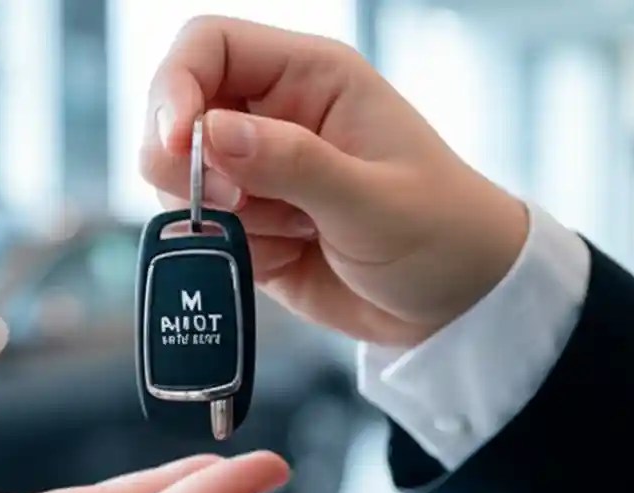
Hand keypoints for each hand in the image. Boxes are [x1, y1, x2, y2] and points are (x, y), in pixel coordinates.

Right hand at [140, 16, 529, 345]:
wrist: (457, 306)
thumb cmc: (442, 234)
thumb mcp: (373, 200)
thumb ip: (293, 163)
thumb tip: (210, 131)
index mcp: (311, 77)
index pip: (208, 46)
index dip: (176, 87)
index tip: (178, 145)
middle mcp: (275, 115)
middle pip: (177, 114)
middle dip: (189, 166)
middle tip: (240, 203)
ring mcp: (257, 173)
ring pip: (178, 180)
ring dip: (219, 217)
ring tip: (295, 233)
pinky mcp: (249, 225)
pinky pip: (200, 232)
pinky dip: (229, 252)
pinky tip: (289, 256)